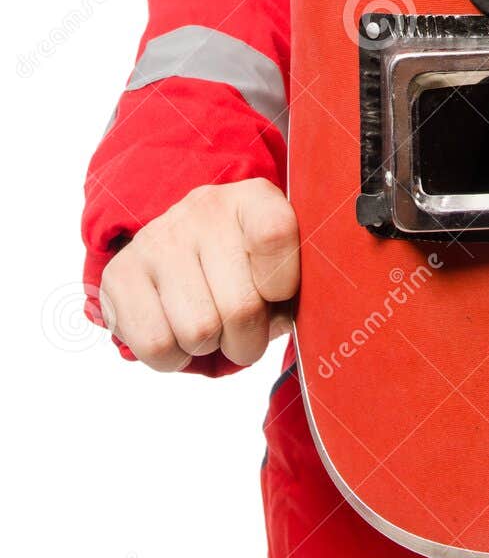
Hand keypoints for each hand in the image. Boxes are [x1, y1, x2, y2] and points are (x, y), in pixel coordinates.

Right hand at [99, 178, 299, 371]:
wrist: (184, 248)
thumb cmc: (248, 266)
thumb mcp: (285, 261)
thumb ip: (300, 285)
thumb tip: (283, 320)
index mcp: (254, 198)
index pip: (275, 233)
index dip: (283, 283)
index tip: (278, 292)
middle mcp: (203, 210)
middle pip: (241, 308)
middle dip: (249, 338)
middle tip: (244, 328)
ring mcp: (157, 239)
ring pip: (199, 333)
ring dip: (211, 347)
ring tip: (211, 324)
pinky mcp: (119, 274)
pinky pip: (156, 347)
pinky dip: (175, 359)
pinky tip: (178, 331)